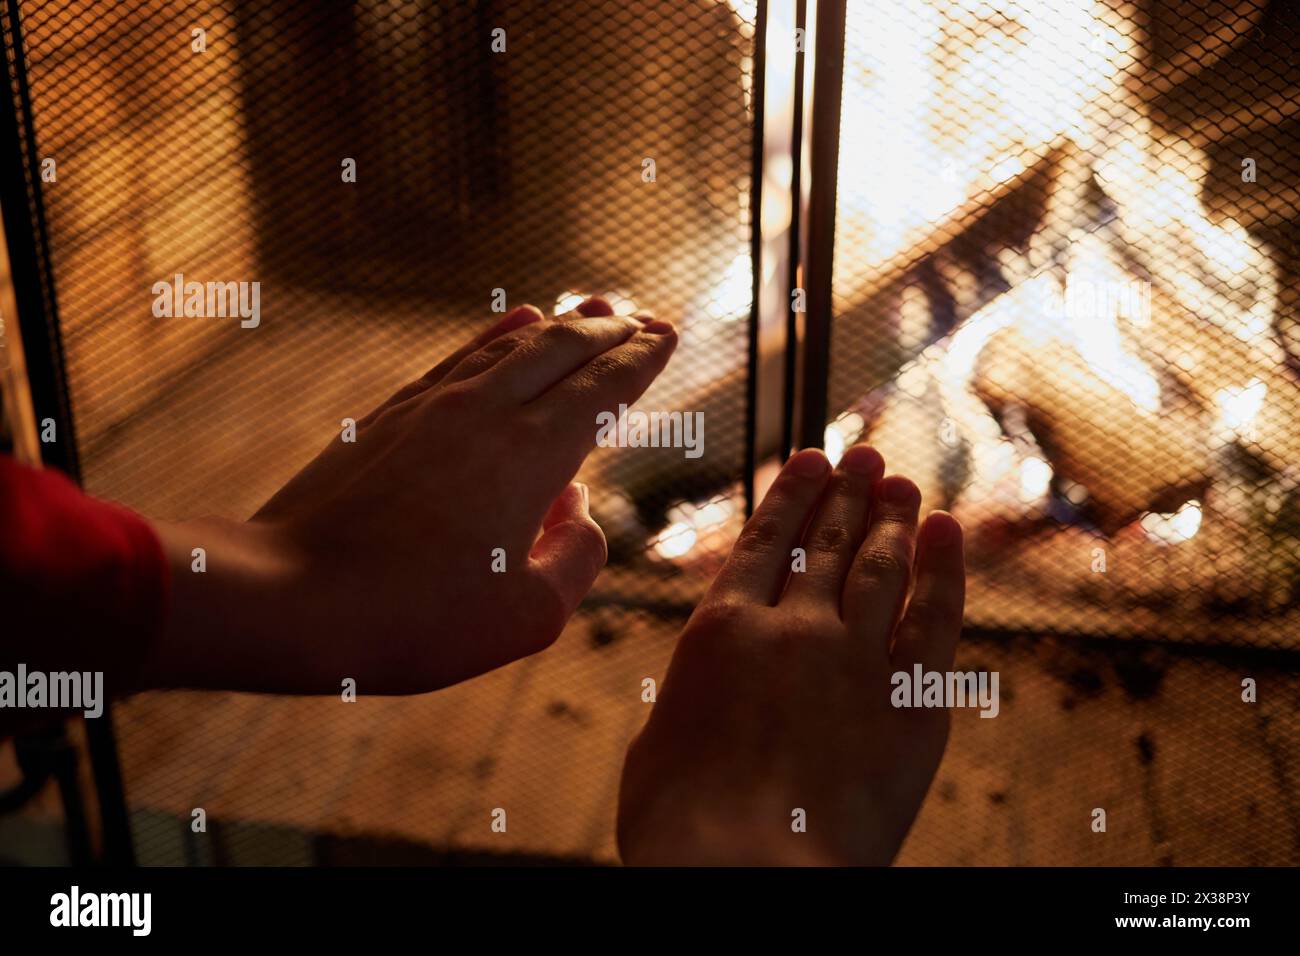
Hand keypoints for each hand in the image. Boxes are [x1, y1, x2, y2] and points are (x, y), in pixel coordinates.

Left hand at [142, 299, 676, 693]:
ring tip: (591, 307)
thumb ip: (578, 556)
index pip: (602, 388)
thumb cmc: (413, 619)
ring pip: (511, 345)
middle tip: (643, 316)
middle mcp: (487, 412)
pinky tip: (511, 324)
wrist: (286, 598)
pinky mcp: (388, 416)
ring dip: (559, 324)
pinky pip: (459, 358)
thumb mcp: (528, 617)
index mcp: (533, 456)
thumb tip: (579, 506)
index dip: (641, 359)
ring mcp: (432, 407)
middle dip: (610, 330)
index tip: (666, 333)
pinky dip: (496, 336)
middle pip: (562, 350)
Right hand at [617, 445, 964, 864]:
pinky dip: (943, 569)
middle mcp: (791, 630)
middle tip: (866, 456)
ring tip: (902, 484)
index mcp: (720, 632)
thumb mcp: (658, 744)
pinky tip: (945, 531)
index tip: (811, 458)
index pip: (763, 542)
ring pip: (879, 568)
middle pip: (826, 544)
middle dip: (848, 494)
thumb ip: (693, 696)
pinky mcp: (911, 704)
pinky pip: (935, 619)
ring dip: (891, 519)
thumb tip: (707, 686)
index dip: (792, 495)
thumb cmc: (680, 828)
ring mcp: (854, 661)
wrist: (748, 876)